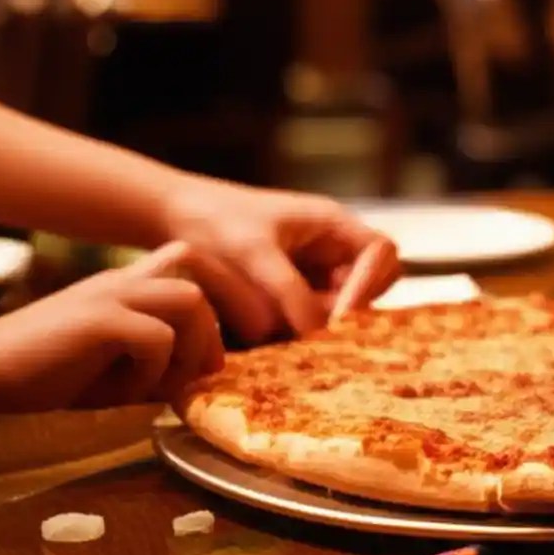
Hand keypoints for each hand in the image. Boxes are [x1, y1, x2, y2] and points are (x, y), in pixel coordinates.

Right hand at [0, 243, 223, 411]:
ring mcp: (110, 296)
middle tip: (199, 374)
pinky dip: (154, 371)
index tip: (214, 350)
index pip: (188, 260)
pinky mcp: (98, 319)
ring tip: (162, 383)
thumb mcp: (115, 370)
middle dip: (211, 338)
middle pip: (199, 288)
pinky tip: (126, 392)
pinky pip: (157, 337)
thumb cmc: (46, 374)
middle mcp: (122, 282)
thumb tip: (201, 377)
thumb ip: (157, 365)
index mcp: (126, 286)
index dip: (217, 295)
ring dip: (189, 349)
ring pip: (190, 302)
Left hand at [160, 177, 399, 344]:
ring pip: (346, 304)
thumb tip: (319, 332)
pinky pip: (317, 314)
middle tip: (323, 331)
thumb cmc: (214, 220)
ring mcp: (317, 269)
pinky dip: (306, 327)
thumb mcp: (253, 253)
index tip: (342, 315)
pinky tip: (281, 336)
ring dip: (327, 321)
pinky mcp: (297, 290)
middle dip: (353, 307)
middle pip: (374, 281)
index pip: (380, 252)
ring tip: (293, 334)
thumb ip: (289, 290)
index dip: (369, 283)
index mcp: (333, 222)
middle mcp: (334, 246)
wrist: (173, 218)